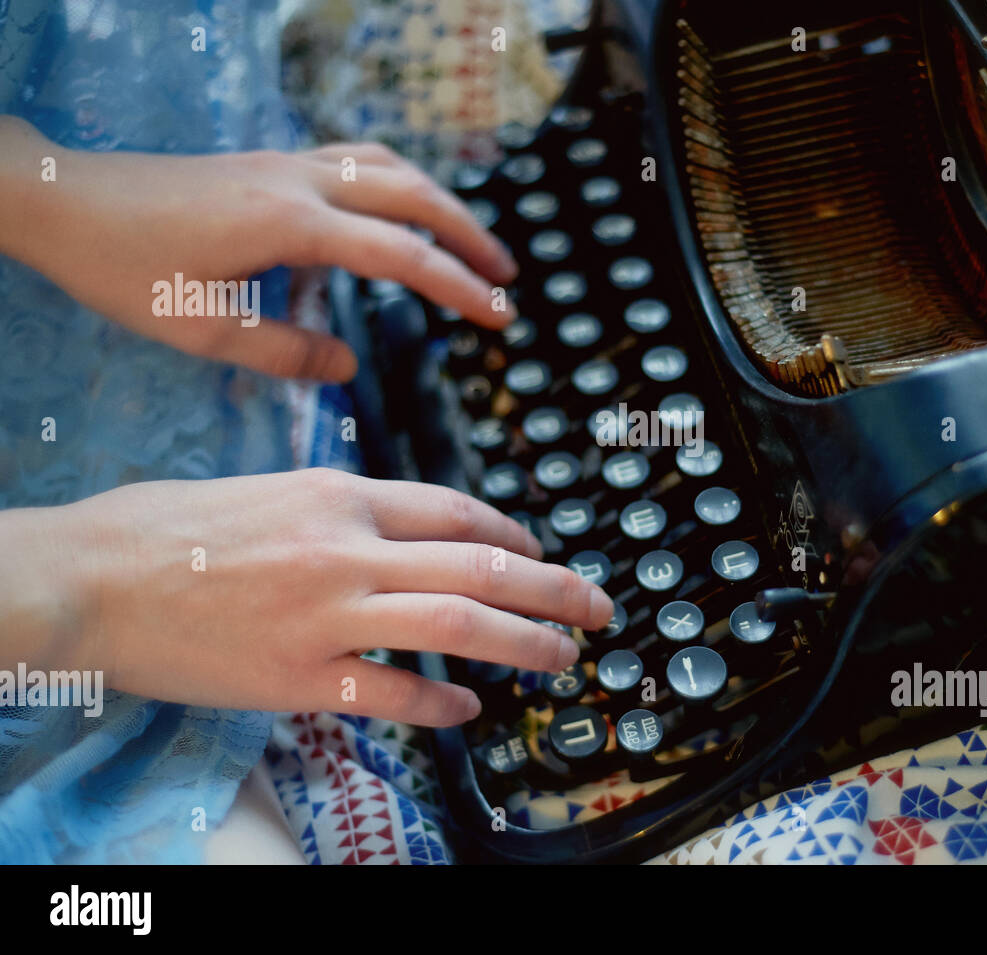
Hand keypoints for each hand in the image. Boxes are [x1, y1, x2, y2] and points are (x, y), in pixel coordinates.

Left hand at [0, 116, 517, 381]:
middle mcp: (302, 182)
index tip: (499, 316)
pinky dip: (397, 184)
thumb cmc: (124, 268)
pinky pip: (357, 160)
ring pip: (389, 166)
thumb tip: (348, 368)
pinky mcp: (273, 162)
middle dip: (469, 236)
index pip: (400, 255)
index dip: (458, 287)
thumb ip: (284, 352)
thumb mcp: (202, 328)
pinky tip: (397, 216)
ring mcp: (288, 163)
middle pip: (413, 195)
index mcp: (292, 224)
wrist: (64, 199)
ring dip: (439, 202)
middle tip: (507, 278)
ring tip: (471, 243)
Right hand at [0, 469, 612, 725]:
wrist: (92, 578)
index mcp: (342, 494)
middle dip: (555, 588)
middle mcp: (350, 547)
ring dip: (526, 643)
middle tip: (598, 607)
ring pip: (459, 626)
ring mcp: (329, 613)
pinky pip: (394, 692)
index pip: (457, 513)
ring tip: (563, 658)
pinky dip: (440, 704)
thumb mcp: (269, 489)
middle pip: (483, 567)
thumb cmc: (168, 528)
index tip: (539, 553)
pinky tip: (467, 712)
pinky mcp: (301, 675)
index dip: (513, 536)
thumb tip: (398, 527)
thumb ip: (342, 508)